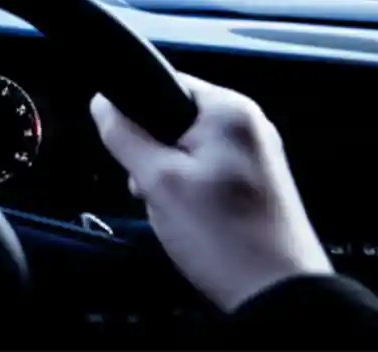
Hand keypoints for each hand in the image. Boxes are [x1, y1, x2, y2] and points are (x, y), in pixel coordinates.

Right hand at [89, 73, 330, 311]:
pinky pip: (208, 170)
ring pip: (189, 148)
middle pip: (175, 119)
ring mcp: (258, 154)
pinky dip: (191, 190)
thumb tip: (102, 105)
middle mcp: (250, 124)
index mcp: (229, 109)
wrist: (275, 294)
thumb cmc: (223, 237)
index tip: (127, 149)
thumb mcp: (158, 182)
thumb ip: (125, 137)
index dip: (134, 114)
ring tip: (175, 210)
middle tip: (151, 187)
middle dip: (152, 152)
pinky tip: (192, 219)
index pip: (163, 83)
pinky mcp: (259, 182)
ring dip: (169, 175)